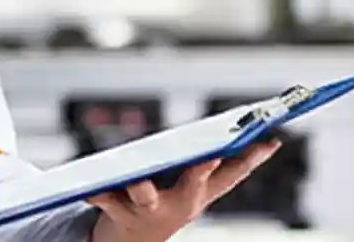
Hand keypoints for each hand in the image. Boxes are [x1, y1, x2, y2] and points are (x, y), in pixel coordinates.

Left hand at [86, 139, 282, 241]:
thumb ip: (222, 167)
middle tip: (208, 156)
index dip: (250, 158)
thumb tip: (268, 142)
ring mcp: (148, 210)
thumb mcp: (196, 189)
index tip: (266, 141)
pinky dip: (95, 193)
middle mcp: (178, 204)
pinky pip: (104, 199)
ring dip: (142, 185)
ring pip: (145, 194)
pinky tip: (85, 188)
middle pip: (193, 185)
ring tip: (136, 174)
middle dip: (201, 170)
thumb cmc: (165, 205)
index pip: (232, 174)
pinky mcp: (117, 211)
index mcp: (199, 194)